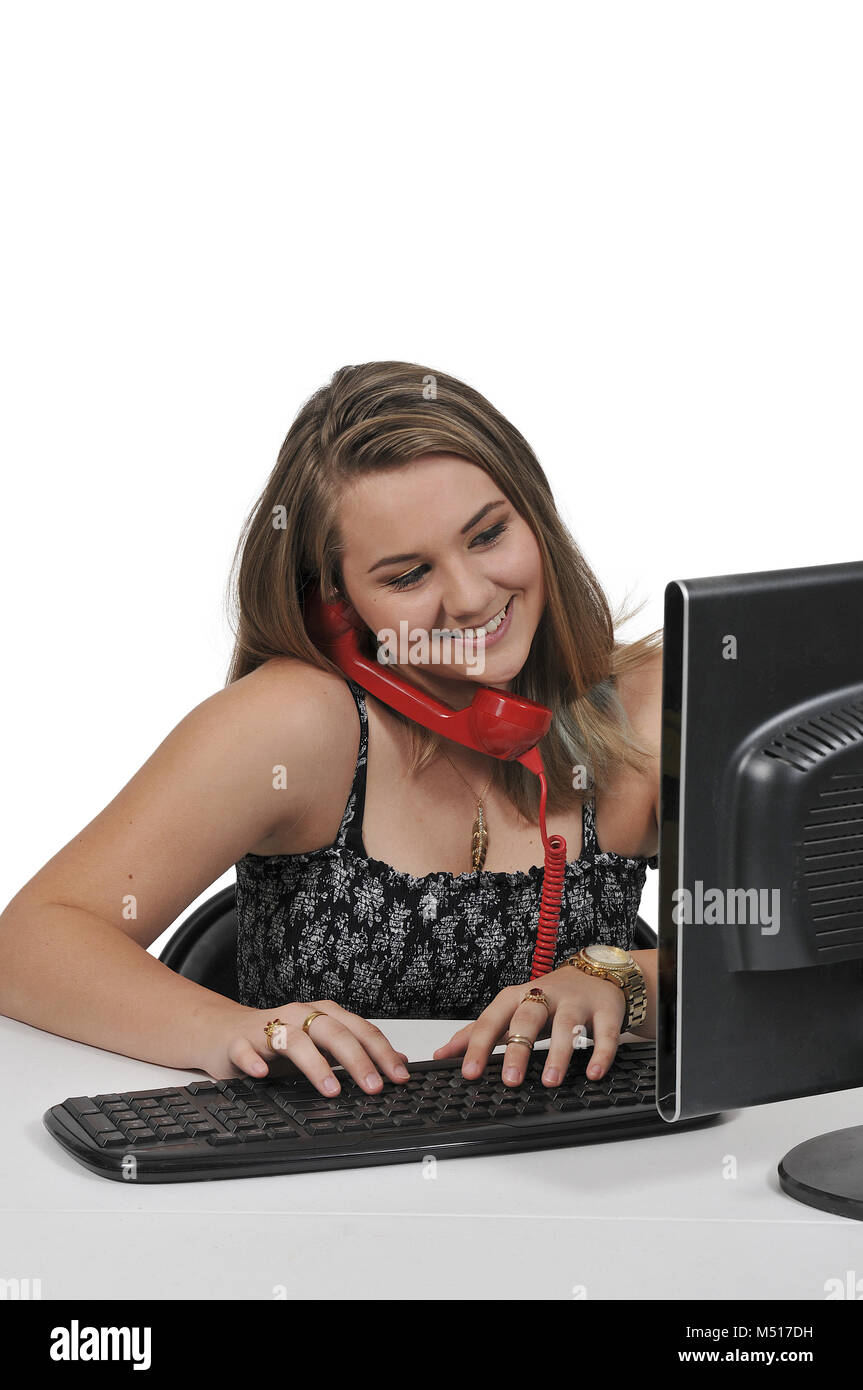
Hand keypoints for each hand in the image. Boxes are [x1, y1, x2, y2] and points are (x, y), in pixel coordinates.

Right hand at [198, 1000, 410, 1096]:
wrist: (225, 1033)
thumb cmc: (277, 1041)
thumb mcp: (321, 1046)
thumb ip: (358, 1051)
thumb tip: (400, 1061)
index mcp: (323, 1014)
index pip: (360, 1030)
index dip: (382, 1053)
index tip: (399, 1076)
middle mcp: (299, 1015)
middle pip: (333, 1032)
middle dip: (357, 1060)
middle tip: (373, 1086)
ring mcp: (269, 1027)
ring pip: (295, 1039)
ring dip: (315, 1064)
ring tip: (331, 1089)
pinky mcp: (239, 1042)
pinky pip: (247, 1049)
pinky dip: (254, 1060)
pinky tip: (263, 1073)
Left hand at [432, 965, 626, 1087]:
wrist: (594, 974)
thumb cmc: (547, 998)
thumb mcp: (510, 1010)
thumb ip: (478, 1032)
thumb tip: (441, 1053)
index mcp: (516, 998)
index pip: (492, 1020)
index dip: (479, 1046)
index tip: (469, 1073)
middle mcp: (545, 996)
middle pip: (527, 1019)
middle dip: (518, 1049)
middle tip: (511, 1081)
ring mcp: (576, 1002)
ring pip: (565, 1025)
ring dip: (558, 1053)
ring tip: (550, 1080)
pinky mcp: (605, 1011)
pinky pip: (604, 1033)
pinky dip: (600, 1053)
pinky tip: (593, 1073)